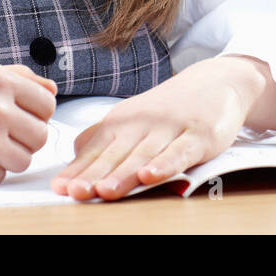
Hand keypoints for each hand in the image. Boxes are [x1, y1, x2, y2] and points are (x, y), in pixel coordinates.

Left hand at [51, 55, 275, 200]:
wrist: (216, 81)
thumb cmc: (169, 108)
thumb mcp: (132, 117)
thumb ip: (102, 138)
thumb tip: (72, 159)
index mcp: (121, 121)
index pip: (95, 150)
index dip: (77, 170)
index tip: (60, 189)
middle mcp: (142, 124)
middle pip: (115, 154)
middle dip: (94, 175)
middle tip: (76, 193)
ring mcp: (171, 129)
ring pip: (144, 155)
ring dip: (124, 174)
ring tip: (105, 192)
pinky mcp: (199, 136)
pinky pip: (180, 153)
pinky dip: (165, 164)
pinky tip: (151, 175)